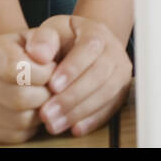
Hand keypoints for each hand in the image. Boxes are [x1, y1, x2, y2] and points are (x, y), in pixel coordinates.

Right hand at [0, 31, 55, 143]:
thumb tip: (43, 57)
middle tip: (52, 87)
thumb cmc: (34, 51)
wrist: (15, 66)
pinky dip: (31, 127)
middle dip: (46, 94)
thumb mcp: (42, 37)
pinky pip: (15, 136)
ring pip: (20, 121)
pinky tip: (33, 110)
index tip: (52, 67)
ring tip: (43, 97)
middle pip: (20, 99)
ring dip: (41, 112)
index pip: (18, 71)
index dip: (45, 73)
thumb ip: (46, 38)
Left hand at [25, 14, 131, 136]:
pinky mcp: (122, 89)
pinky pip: (112, 107)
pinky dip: (94, 119)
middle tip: (46, 114)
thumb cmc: (63, 40)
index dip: (73, 68)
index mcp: (96, 32)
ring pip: (108, 92)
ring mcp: (121, 70)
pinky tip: (75, 128)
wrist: (84, 44)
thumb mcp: (51, 31)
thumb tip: (39, 54)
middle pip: (101, 74)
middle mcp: (114, 50)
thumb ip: (42, 39)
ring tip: (54, 124)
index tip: (52, 86)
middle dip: (72, 96)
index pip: (90, 47)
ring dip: (80, 111)